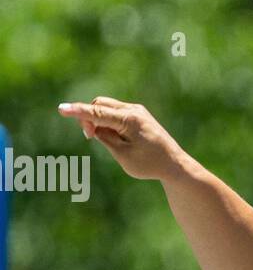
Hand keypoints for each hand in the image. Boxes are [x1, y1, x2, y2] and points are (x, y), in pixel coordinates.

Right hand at [58, 97, 186, 181]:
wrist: (174, 164)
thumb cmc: (149, 164)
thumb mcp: (123, 155)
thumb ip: (105, 138)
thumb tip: (92, 125)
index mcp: (130, 120)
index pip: (97, 113)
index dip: (78, 112)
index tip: (61, 109)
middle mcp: (134, 110)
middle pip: (100, 104)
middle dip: (88, 117)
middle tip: (89, 137)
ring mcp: (137, 111)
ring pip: (106, 107)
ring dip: (98, 119)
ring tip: (106, 140)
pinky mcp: (138, 115)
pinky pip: (115, 112)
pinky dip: (107, 121)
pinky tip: (114, 137)